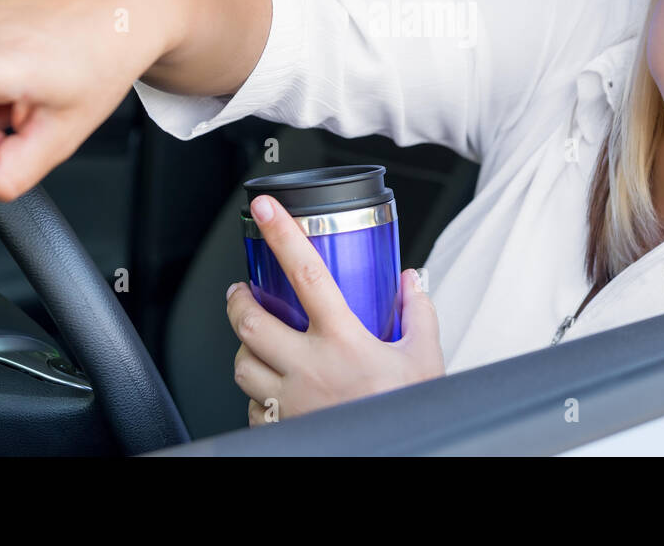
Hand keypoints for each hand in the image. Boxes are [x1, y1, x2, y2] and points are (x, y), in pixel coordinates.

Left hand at [227, 194, 445, 425]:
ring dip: (245, 347)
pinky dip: (257, 394)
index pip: (306, 273)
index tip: (265, 209)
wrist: (397, 454)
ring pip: (243, 363)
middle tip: (242, 291)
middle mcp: (310, 368)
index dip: (282, 234)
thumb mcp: (425, 360)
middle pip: (251, 320)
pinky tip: (274, 389)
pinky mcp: (279, 428)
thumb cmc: (407, 413)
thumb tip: (410, 281)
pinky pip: (252, 406)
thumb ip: (419, 314)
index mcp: (344, 341)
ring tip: (256, 340)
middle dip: (238, 300)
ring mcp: (290, 401)